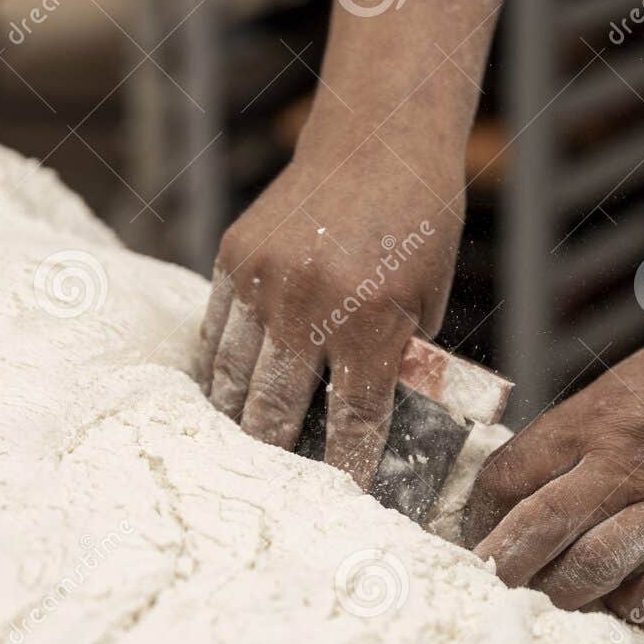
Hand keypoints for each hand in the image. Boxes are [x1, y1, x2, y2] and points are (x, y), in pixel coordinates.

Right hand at [197, 132, 462, 488]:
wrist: (380, 140)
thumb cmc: (419, 223)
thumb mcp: (427, 299)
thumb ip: (401, 361)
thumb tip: (376, 424)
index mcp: (369, 320)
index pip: (353, 420)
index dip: (348, 468)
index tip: (343, 502)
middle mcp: (307, 303)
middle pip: (275, 410)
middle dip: (276, 459)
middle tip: (276, 494)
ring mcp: (262, 279)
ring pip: (234, 377)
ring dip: (238, 421)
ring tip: (240, 456)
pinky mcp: (234, 257)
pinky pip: (216, 332)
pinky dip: (220, 371)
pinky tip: (225, 399)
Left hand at [462, 313, 643, 622]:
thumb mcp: (626, 382)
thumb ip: (576, 430)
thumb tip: (525, 477)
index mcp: (593, 419)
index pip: (508, 476)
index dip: (481, 514)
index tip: (479, 534)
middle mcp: (624, 463)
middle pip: (537, 528)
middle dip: (500, 567)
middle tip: (489, 586)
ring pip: (591, 569)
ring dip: (562, 594)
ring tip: (553, 598)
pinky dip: (634, 606)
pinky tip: (625, 599)